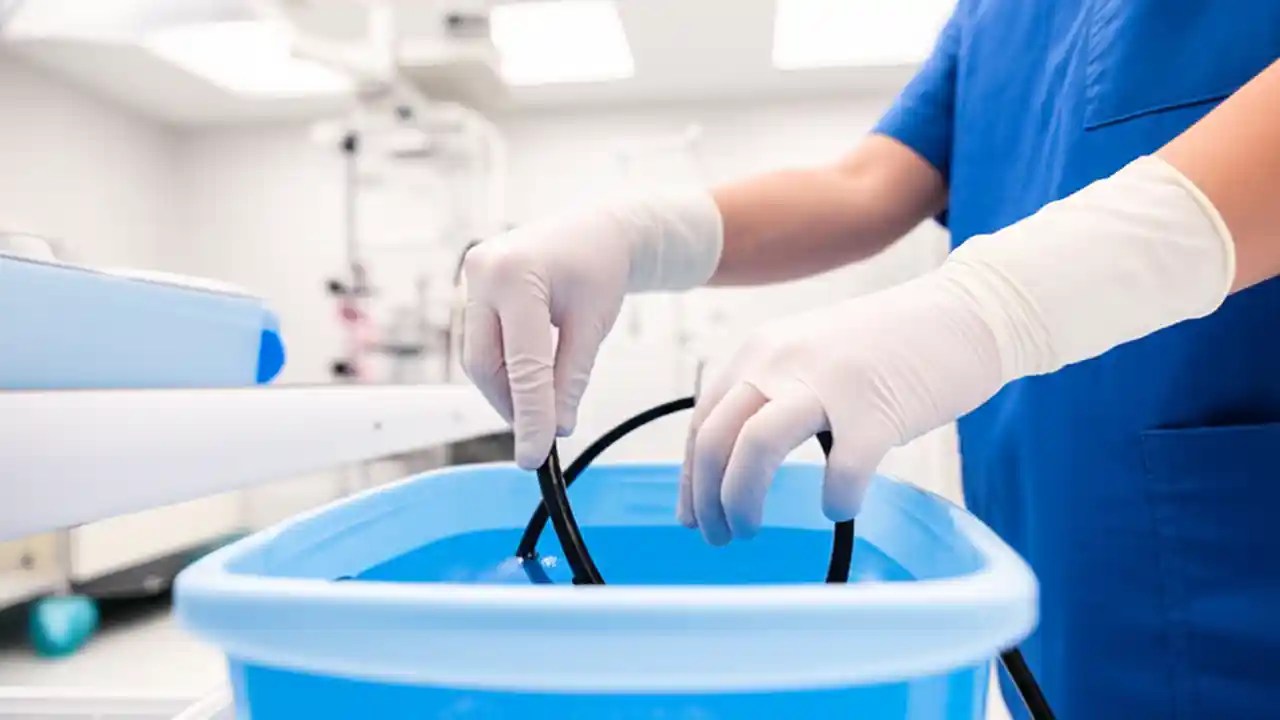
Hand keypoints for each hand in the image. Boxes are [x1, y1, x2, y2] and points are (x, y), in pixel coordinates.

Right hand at [462, 192, 721, 467]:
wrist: (597, 229)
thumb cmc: (601, 270)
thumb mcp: (593, 326)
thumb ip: (571, 378)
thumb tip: (556, 428)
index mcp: (516, 274)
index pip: (523, 363)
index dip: (530, 415)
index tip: (535, 456)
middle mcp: (483, 271)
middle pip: (486, 364)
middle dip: (512, 405)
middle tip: (540, 435)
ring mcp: (471, 277)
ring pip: (479, 357)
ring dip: (506, 389)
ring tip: (539, 407)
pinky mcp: (471, 286)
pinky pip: (481, 341)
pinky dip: (504, 368)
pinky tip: (528, 381)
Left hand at [678, 272, 1003, 544]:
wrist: (965, 313)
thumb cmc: (888, 349)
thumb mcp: (811, 356)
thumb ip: (772, 395)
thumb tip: (732, 466)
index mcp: (761, 350)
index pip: (702, 422)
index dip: (692, 478)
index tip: (694, 517)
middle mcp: (782, 359)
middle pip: (715, 438)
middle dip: (708, 499)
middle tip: (721, 536)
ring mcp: (829, 382)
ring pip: (755, 447)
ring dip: (741, 501)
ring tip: (750, 531)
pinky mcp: (878, 409)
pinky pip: (840, 473)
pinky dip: (834, 501)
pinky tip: (839, 506)